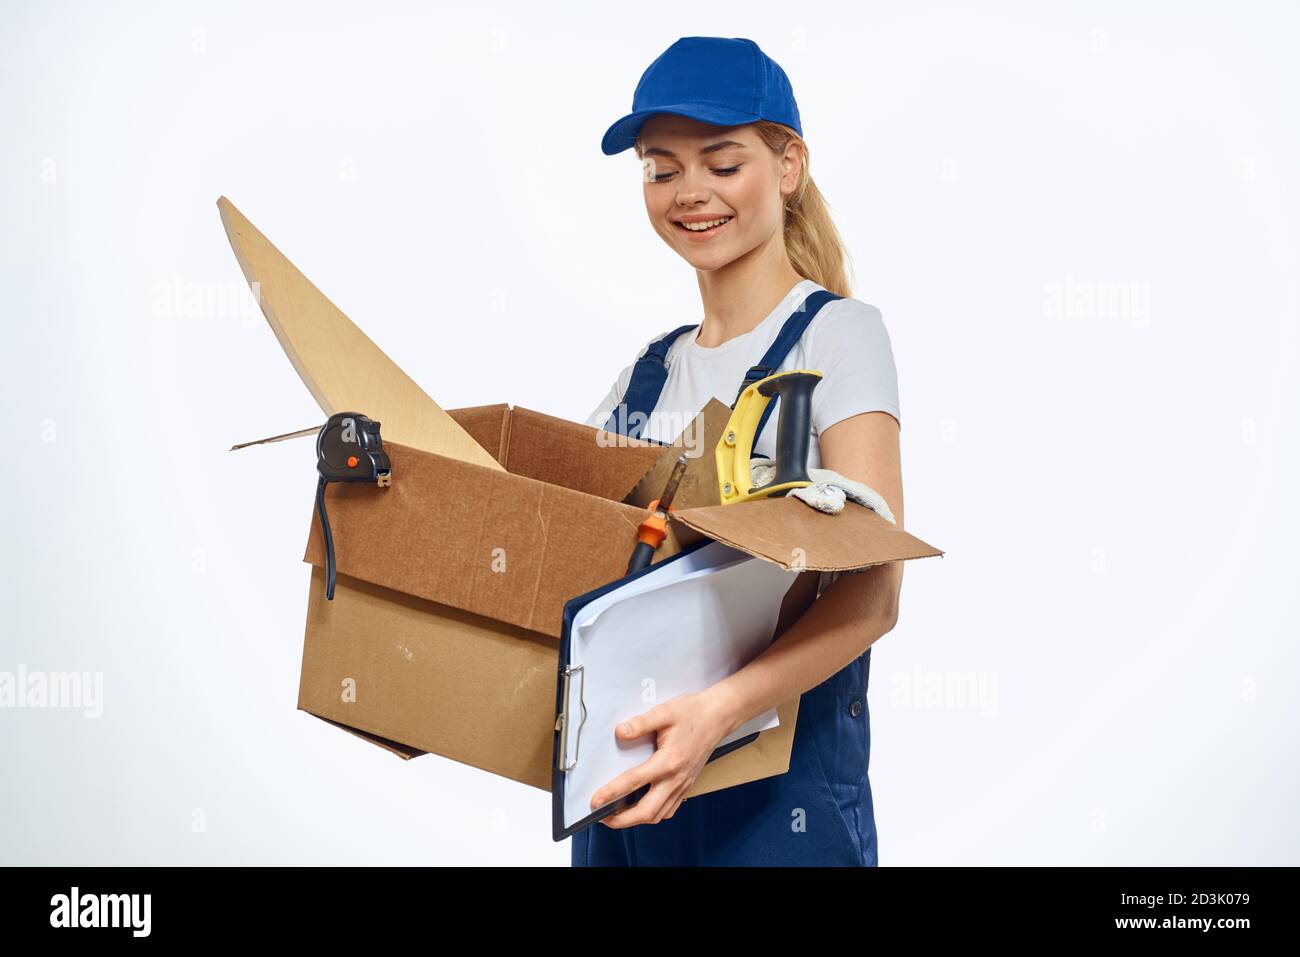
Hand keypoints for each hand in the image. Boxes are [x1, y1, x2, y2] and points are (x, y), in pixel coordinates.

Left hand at [591, 686, 737, 827]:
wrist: (718, 717)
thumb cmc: (692, 714)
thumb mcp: (664, 712)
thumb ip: (640, 723)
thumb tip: (620, 732)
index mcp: (669, 761)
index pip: (634, 782)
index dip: (611, 793)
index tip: (595, 801)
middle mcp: (676, 778)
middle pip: (647, 811)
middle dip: (622, 820)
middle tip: (602, 817)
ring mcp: (683, 785)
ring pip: (658, 815)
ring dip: (636, 820)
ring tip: (618, 816)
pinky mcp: (686, 786)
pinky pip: (669, 810)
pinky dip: (653, 815)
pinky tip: (642, 809)